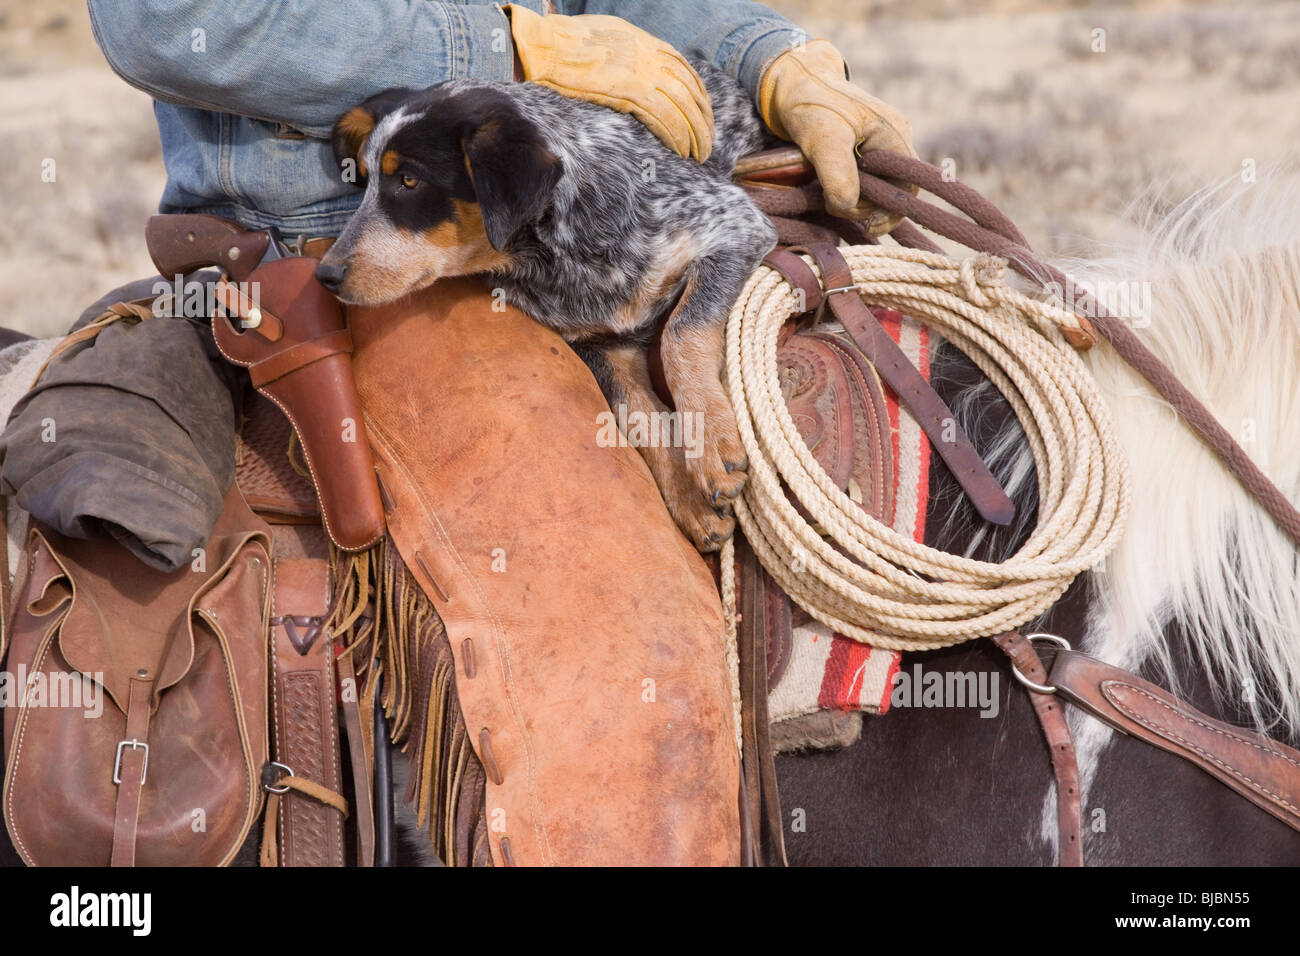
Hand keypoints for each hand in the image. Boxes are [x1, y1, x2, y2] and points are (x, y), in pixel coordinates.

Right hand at [506, 4, 713, 161]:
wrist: (546, 46)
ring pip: (684, 107)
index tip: (703, 113)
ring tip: (701, 153)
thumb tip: (636, 70)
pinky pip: (664, 118)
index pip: (684, 70)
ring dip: (696, 134)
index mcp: (645, 43)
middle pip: (690, 91)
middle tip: (708, 141)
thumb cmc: (566, 44)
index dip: (698, 95)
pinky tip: (683, 151)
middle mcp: (650, 57)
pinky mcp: (630, 93)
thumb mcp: (607, 38)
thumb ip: (628, 54)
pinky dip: (677, 136)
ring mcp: (643, 74)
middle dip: (703, 119)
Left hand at [759, 39, 916, 234]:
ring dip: (855, 201)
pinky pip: (860, 180)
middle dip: (869, 208)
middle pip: (892, 190)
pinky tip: (827, 192)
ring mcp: (875, 145)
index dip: (888, 211)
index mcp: (894, 135)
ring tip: (828, 199)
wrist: (789, 79)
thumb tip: (850, 208)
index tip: (862, 224)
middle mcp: (891, 140)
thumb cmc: (809, 104)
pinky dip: (846, 191)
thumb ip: (839, 177)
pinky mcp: (856, 150)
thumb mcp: (823, 141)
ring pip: (874, 188)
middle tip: (840, 213)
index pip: (907, 187)